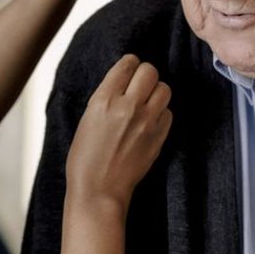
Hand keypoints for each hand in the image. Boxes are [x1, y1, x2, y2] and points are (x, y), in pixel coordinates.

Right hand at [66, 54, 171, 209]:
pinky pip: (169, 113)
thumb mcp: (88, 119)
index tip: (130, 69)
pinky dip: (162, 113)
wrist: (99, 190)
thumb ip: (106, 99)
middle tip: (140, 84)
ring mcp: (146, 122)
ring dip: (156, 92)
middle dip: (145, 75)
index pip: (127, 64)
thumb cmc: (85, 158)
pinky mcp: (159, 137)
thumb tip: (123, 84)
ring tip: (147, 101)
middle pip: (150, 71)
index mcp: (104, 99)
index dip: (130, 64)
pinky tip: (151, 121)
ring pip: (164, 89)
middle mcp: (128, 106)